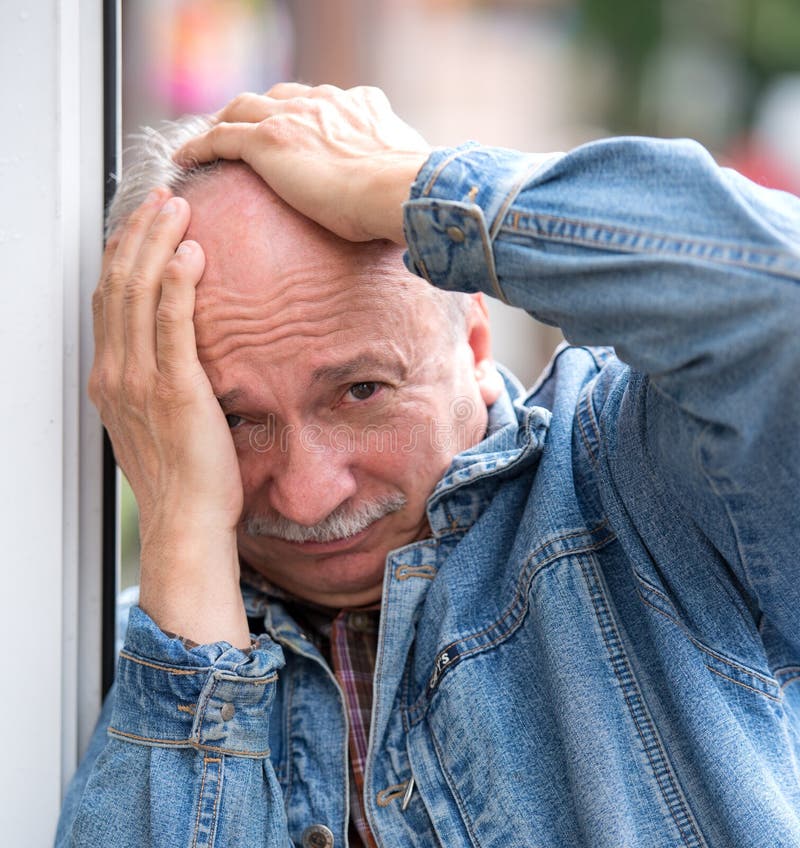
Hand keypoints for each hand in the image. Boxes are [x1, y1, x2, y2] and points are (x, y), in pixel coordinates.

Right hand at [89, 191, 249, 647]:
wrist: (186, 519)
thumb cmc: (180, 477)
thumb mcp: (154, 423)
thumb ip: (154, 383)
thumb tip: (175, 356)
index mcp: (111, 379)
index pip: (109, 301)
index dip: (123, 256)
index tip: (142, 226)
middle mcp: (116, 373)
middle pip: (118, 285)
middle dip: (137, 235)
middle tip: (159, 200)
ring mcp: (140, 379)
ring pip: (138, 293)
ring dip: (156, 244)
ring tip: (175, 210)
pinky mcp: (175, 388)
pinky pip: (171, 322)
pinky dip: (177, 283)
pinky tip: (190, 254)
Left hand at [175, 83, 430, 243]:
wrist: (398, 191)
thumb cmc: (409, 193)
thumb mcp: (409, 170)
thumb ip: (397, 171)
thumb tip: (406, 193)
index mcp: (360, 105)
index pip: (322, 101)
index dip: (302, 112)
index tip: (295, 126)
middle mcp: (325, 101)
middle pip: (278, 96)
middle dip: (261, 108)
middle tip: (248, 127)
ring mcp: (293, 118)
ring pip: (244, 109)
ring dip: (225, 120)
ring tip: (211, 137)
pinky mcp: (268, 142)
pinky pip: (220, 138)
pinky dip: (200, 145)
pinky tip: (185, 158)